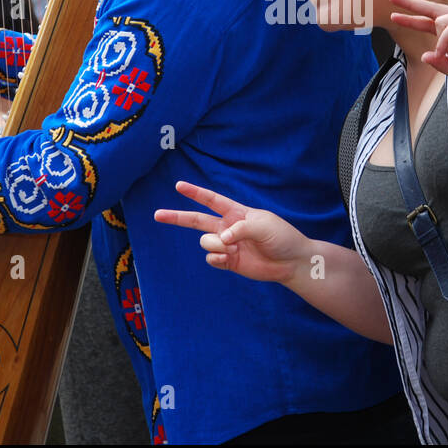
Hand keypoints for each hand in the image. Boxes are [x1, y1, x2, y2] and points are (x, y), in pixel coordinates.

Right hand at [154, 181, 310, 285]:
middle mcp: (228, 227)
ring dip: (216, 245)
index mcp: (237, 213)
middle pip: (196, 220)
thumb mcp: (264, 225)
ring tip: (233, 248)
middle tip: (157, 214)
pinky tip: (229, 258)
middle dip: (177, 217)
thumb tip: (221, 239)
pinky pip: (211, 258)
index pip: (212, 200)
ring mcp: (227, 245)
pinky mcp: (228, 262)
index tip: (178, 185)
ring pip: (205, 242)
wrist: (290, 262)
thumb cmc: (281, 238)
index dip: (195, 193)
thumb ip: (240, 228)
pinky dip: (217, 258)